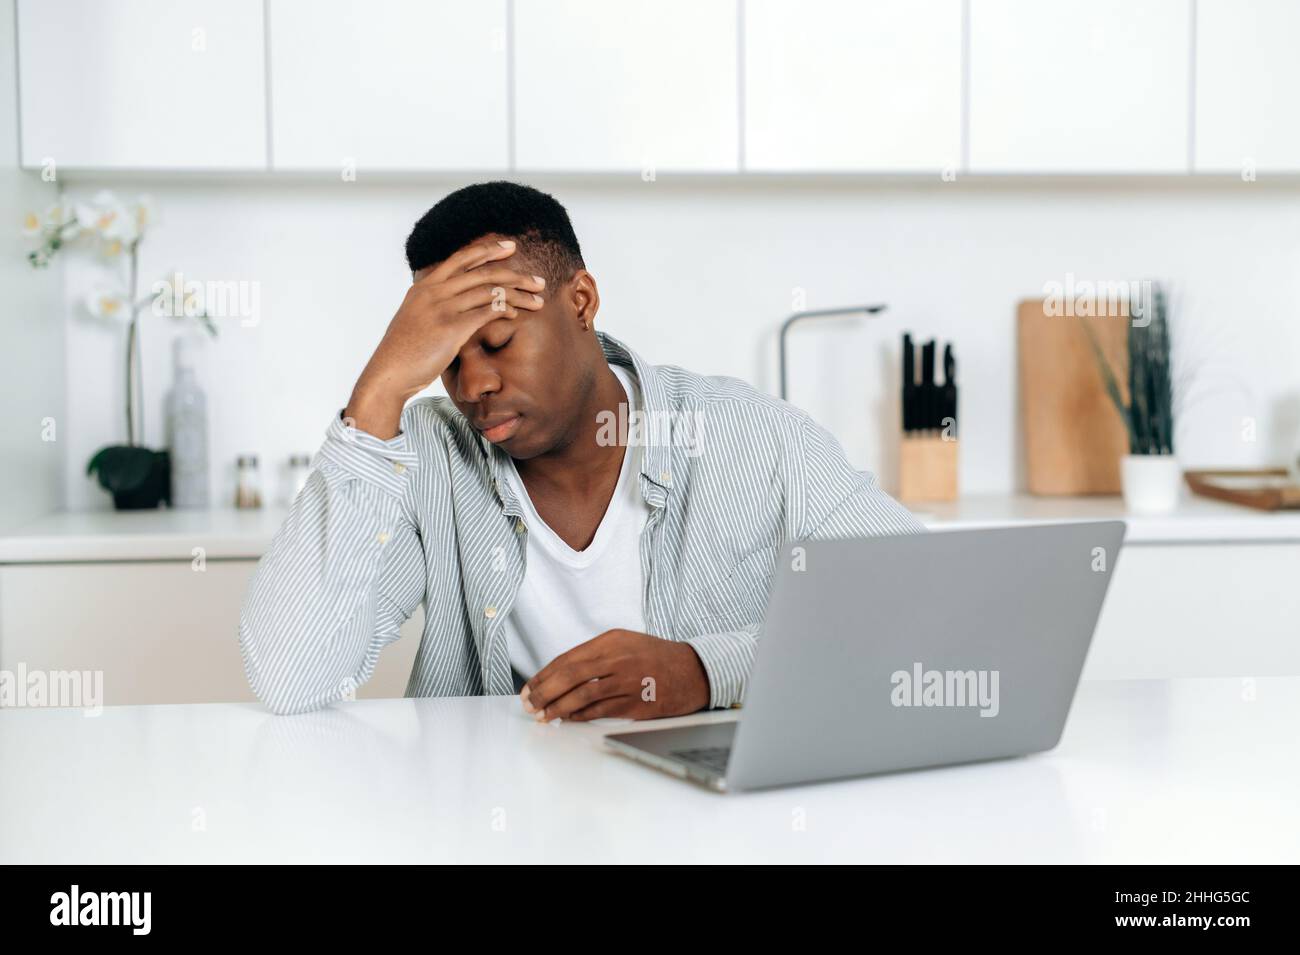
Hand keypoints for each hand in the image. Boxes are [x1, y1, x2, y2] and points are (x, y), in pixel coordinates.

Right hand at [345, 238, 547, 437]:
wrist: (388, 373)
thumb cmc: (403, 353)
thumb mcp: (414, 319)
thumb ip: (433, 306)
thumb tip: (452, 305)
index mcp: (425, 286)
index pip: (461, 258)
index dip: (488, 250)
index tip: (510, 247)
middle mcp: (433, 292)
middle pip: (483, 273)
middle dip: (515, 274)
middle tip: (537, 280)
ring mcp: (442, 308)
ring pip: (489, 291)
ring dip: (518, 295)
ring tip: (537, 301)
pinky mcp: (451, 327)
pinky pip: (486, 312)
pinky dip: (505, 310)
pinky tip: (516, 314)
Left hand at [521, 630, 710, 721]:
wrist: (693, 671)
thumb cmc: (656, 657)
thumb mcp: (625, 642)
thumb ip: (596, 654)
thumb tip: (561, 675)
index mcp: (612, 640)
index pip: (568, 658)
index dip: (545, 675)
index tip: (530, 687)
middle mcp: (618, 658)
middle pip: (570, 676)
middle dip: (545, 692)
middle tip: (530, 704)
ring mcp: (628, 681)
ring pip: (583, 695)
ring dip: (558, 708)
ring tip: (544, 715)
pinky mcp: (636, 703)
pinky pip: (601, 711)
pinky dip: (580, 716)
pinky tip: (568, 719)